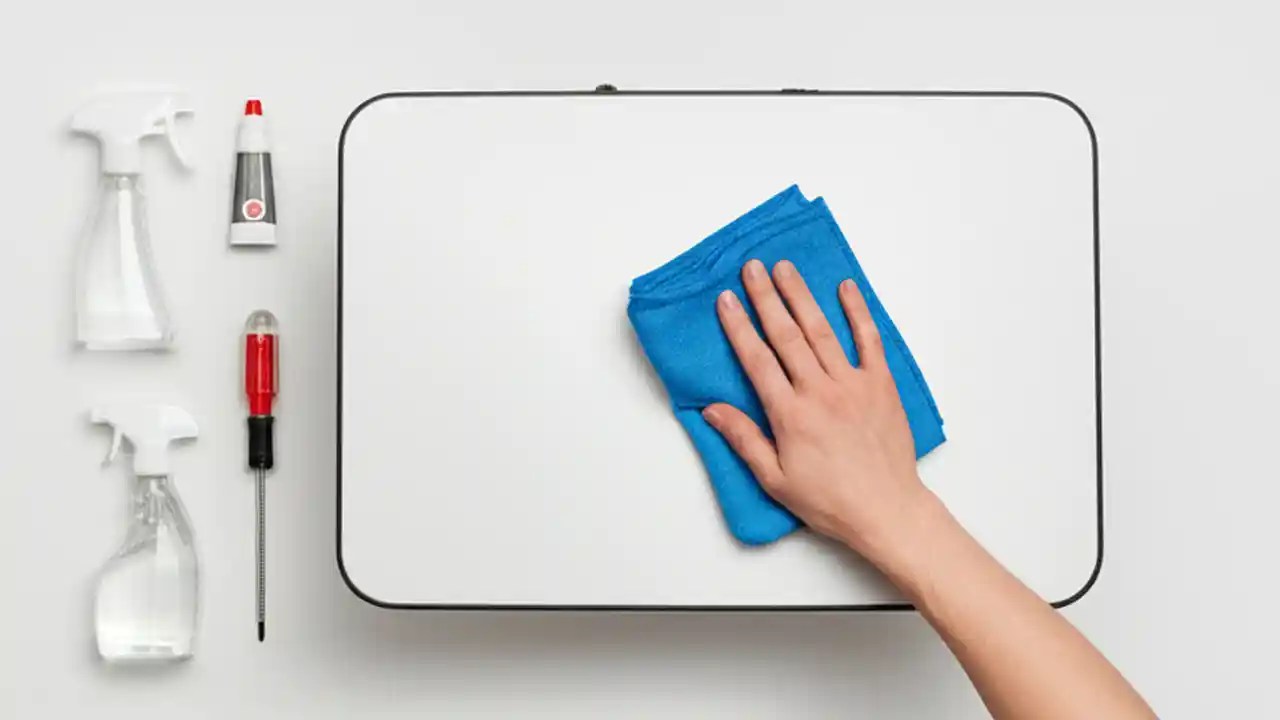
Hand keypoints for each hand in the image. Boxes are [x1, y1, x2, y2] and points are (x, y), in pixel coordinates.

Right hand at [702, 259, 932, 567]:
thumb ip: (744, 439)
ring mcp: (853, 384)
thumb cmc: (830, 501)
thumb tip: (712, 411)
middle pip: (786, 335)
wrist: (886, 510)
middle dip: (766, 298)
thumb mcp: (776, 479)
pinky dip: (858, 312)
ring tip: (786, 268)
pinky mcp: (880, 386)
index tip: (726, 301)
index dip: (739, 327)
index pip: (757, 360)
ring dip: (801, 296)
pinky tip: (846, 289)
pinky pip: (869, 341)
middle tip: (752, 268)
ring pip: (822, 331)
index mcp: (790, 414)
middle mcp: (820, 391)